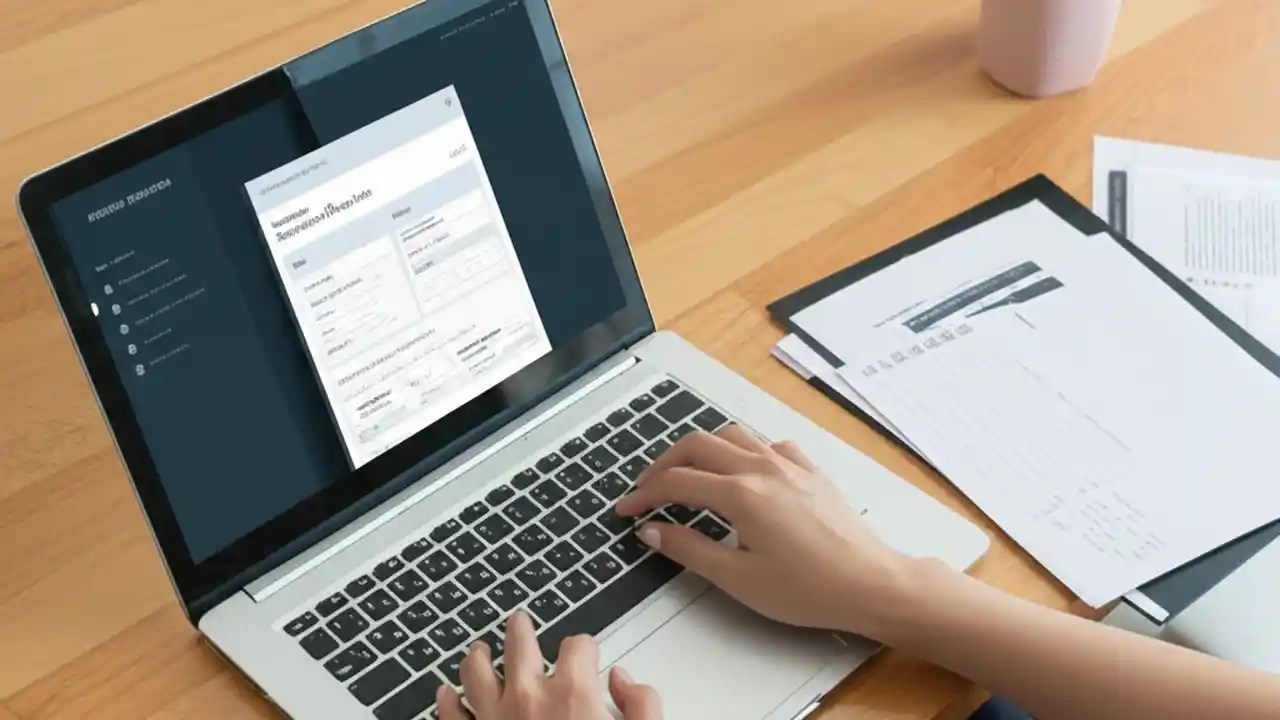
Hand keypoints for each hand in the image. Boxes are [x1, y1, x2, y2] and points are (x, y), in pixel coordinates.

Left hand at [437, 611, 661, 719]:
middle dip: (521, 631)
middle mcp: (529, 698)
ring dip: (478, 657)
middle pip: (520, 644)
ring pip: (476, 671)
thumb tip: (626, 682)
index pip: (578, 646)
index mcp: (573, 694)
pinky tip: (445, 694)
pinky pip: (450, 714)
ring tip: (478, 650)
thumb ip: (643, 707)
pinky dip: (446, 701)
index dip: (585, 648)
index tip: (585, 654)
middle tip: (519, 623)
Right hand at [614, 426, 909, 638]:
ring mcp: (789, 464)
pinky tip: (741, 472)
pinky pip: (766, 444)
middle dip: (663, 464)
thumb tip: (653, 531)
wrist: (871, 583)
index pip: (676, 482)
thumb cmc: (809, 589)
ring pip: (731, 435)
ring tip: (685, 473)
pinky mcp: (809, 470)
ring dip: (700, 450)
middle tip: (647, 489)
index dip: (644, 494)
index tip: (626, 509)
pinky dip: (742, 450)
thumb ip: (690, 550)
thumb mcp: (739, 579)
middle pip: (697, 445)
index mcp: (741, 494)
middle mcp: (762, 468)